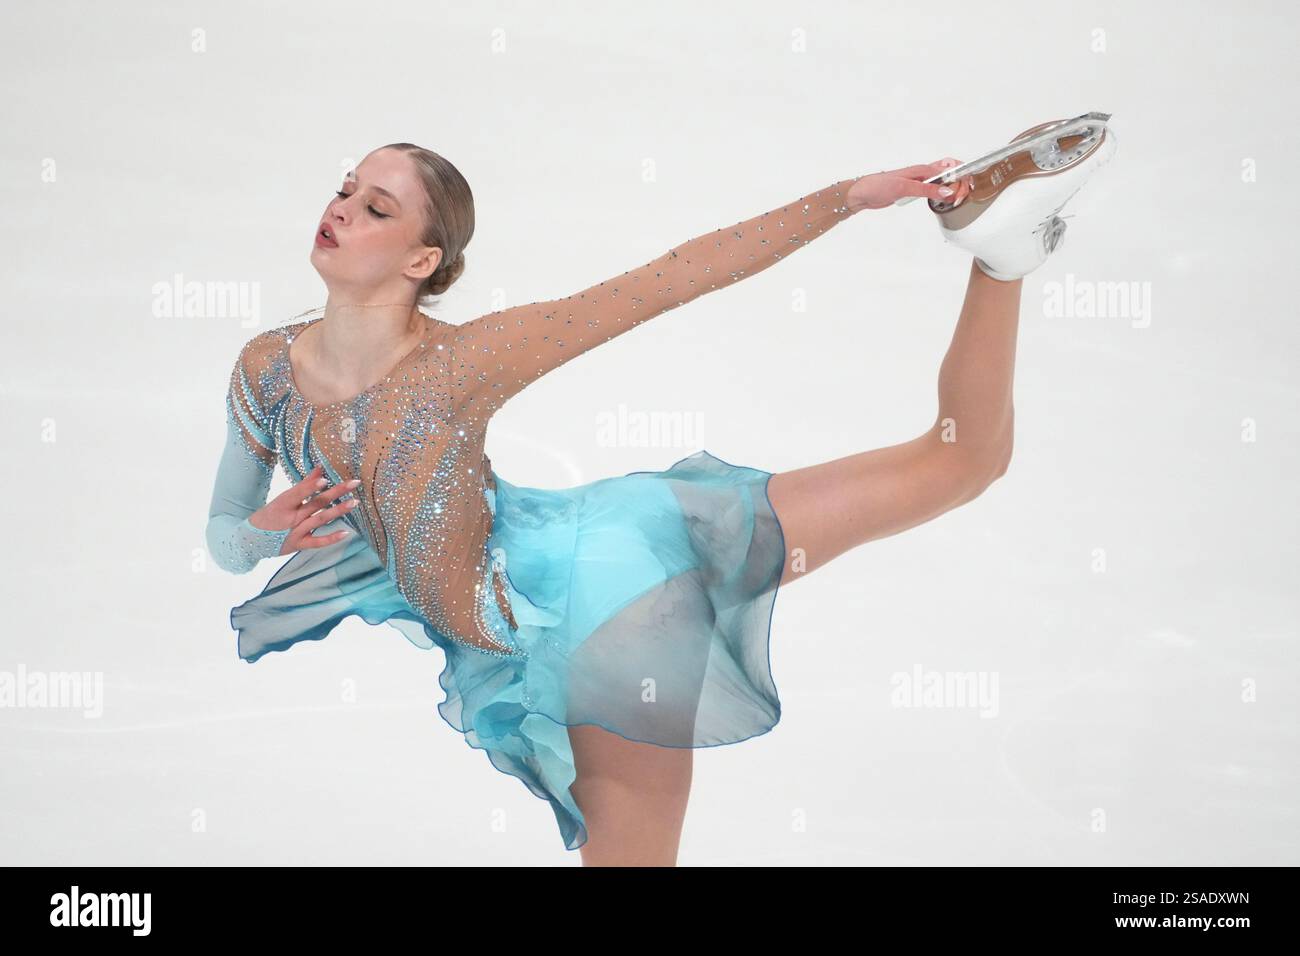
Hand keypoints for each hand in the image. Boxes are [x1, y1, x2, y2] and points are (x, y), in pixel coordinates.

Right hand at [248, 465, 360, 553]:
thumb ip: (304, 485)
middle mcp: (291, 517)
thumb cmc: (272, 515)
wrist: (252, 540)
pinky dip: (331, 538)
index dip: (311, 486)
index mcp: (284, 503)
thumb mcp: (284, 498)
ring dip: (337, 511)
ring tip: (354, 503)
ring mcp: (296, 531)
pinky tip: (346, 533)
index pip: (299, 492)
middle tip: (354, 483)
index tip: (325, 478)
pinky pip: (317, 542)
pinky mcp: (300, 544)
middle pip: (315, 503)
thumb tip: (320, 468)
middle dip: (336, 492)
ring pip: (319, 520)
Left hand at [846, 158, 973, 210]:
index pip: (950, 168)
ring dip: (952, 189)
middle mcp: (924, 174)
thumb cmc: (878, 185)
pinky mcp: (914, 191)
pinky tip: (944, 200)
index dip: (962, 175)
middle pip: (950, 174)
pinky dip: (941, 194)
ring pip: (943, 182)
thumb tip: (947, 191)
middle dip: (960, 184)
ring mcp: (919, 182)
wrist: (862, 194)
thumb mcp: (904, 187)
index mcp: (923, 169)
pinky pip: (933, 190)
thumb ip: (926, 189)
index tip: (967, 186)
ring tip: (957, 200)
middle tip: (959, 198)